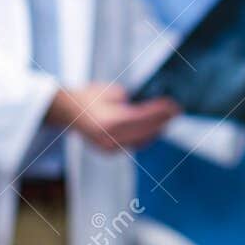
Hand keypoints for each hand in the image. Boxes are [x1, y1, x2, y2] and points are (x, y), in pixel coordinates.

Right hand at [48, 83, 179, 152]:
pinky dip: (147, 136)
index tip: (174, 105)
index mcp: (109, 123)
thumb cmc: (89, 98)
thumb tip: (152, 105)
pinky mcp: (110, 151)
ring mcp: (110, 148)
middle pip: (145, 131)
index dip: (160, 111)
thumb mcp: (112, 92)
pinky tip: (157, 126)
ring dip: (158, 129)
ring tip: (170, 117)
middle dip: (163, 120)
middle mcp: (110, 139)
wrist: (67, 111)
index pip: (142, 117)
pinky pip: (135, 145)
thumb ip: (132, 101)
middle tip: (177, 110)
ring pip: (142, 141)